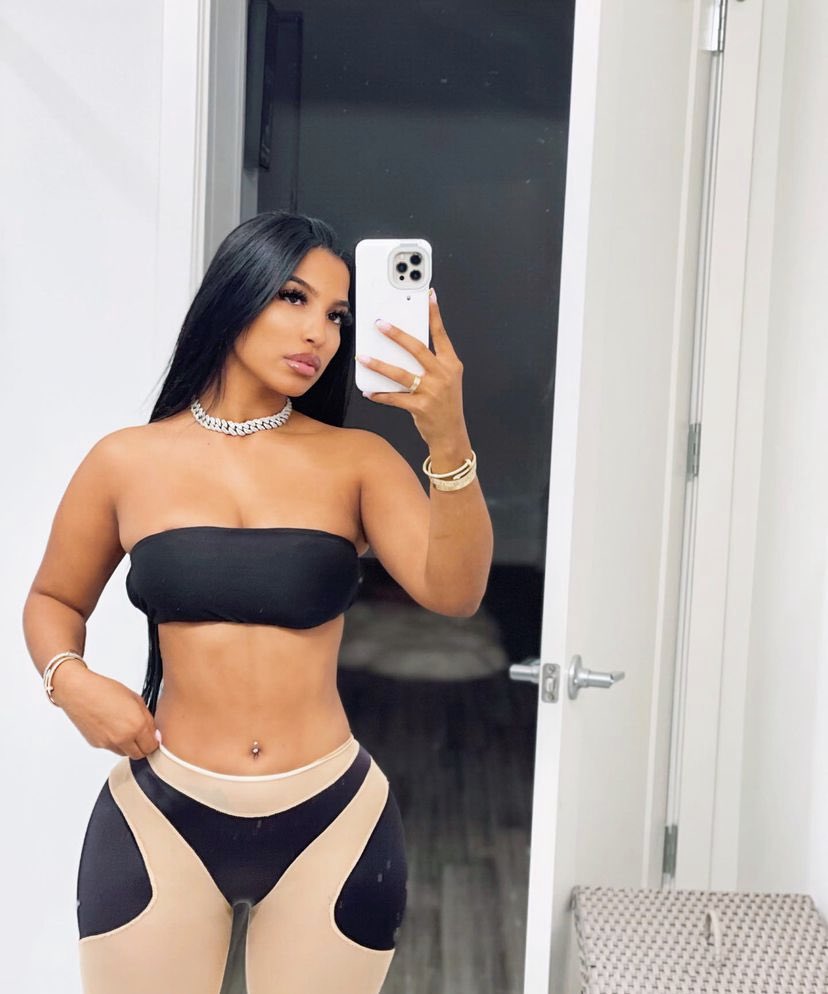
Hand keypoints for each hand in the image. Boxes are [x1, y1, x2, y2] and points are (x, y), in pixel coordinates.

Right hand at [52, 667, 159, 758]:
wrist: (79, 691)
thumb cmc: (105, 690)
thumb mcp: (136, 699)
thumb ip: (148, 718)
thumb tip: (155, 734)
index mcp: (136, 725)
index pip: (152, 747)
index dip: (154, 741)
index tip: (153, 736)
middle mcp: (123, 738)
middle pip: (139, 755)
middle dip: (143, 747)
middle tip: (142, 735)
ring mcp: (109, 743)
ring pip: (125, 753)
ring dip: (129, 746)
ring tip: (125, 728)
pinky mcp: (97, 744)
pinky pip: (112, 748)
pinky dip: (115, 742)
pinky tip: (111, 727)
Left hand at [356, 288, 466, 445]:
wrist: (451, 434)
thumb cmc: (446, 404)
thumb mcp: (447, 379)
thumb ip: (431, 362)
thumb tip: (404, 346)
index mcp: (451, 364)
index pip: (441, 335)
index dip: (434, 315)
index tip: (428, 297)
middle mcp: (443, 375)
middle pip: (417, 349)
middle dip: (397, 335)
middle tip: (380, 323)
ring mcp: (432, 391)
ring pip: (401, 374)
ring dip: (379, 365)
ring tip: (363, 357)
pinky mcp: (420, 407)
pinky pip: (395, 398)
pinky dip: (380, 395)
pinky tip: (369, 392)